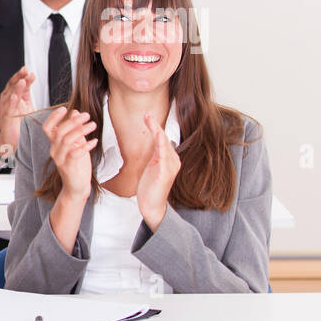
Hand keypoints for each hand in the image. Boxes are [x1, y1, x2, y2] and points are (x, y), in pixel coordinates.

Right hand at [0, 66, 35, 161]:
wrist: (13, 140)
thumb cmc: (19, 123)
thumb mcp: (25, 104)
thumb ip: (26, 92)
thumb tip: (30, 77)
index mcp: (11, 97)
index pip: (15, 83)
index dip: (20, 76)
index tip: (28, 70)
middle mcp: (6, 101)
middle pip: (10, 86)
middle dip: (17, 78)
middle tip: (24, 70)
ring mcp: (4, 110)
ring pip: (9, 96)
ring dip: (16, 88)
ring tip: (22, 81)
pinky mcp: (6, 119)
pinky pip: (8, 110)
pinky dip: (11, 103)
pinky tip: (15, 96)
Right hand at [43, 107, 97, 200]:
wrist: (77, 186)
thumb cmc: (77, 165)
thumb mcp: (77, 144)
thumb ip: (75, 129)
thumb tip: (75, 112)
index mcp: (55, 144)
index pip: (47, 128)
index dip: (53, 117)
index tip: (64, 108)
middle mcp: (54, 151)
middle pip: (59, 132)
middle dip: (73, 121)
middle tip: (87, 115)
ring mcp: (60, 159)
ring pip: (67, 140)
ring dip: (81, 131)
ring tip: (93, 125)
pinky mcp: (68, 167)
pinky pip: (75, 153)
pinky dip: (85, 146)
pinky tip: (94, 142)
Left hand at [136, 111, 181, 229]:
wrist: (152, 206)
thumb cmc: (150, 188)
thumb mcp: (151, 168)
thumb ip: (154, 157)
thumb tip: (153, 145)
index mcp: (169, 159)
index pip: (162, 139)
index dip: (155, 127)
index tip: (147, 116)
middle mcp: (173, 160)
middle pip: (163, 139)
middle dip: (155, 126)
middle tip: (147, 114)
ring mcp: (170, 166)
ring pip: (163, 144)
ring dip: (156, 131)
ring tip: (149, 119)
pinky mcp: (165, 172)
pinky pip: (163, 155)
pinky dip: (160, 144)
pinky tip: (157, 136)